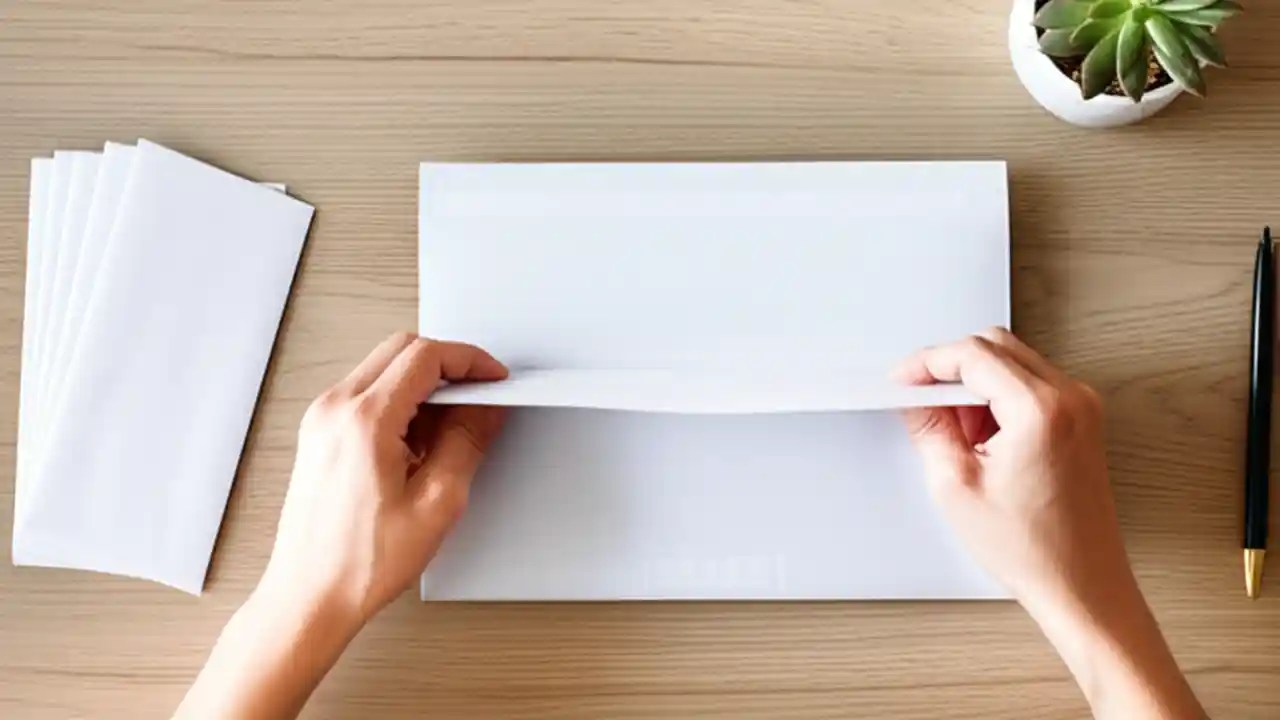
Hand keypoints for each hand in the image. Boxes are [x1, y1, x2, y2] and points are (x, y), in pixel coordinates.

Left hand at [177, 333, 506, 719]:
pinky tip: (420, 442)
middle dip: (448, 365)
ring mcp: (321, 420)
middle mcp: (334, 410)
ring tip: (451, 430)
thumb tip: (486, 408)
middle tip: (480, 396)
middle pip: (402, 349)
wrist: (311, 595)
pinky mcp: (319, 433)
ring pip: (383, 368)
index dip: (470, 360)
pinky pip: (366, 394)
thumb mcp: (437, 502)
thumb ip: (467, 442)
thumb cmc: (360, 563)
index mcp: (365, 420)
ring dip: (424, 384)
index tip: (494, 379)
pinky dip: (400, 401)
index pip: (426, 356)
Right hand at [895, 328, 1122, 611]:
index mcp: (1041, 410)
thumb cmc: (1034, 549)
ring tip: (956, 434)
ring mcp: (1082, 407)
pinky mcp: (1083, 420)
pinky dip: (998, 398)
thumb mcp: (956, 486)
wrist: (1081, 583)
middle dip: (951, 368)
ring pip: (1013, 362)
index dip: (928, 362)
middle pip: (996, 346)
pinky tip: (981, 438)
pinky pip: (1032, 384)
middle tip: (921, 401)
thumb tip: (915, 399)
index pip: (973, 354)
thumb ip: (930, 429)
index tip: (904, 379)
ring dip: (975, 384)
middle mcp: (1070, 399)